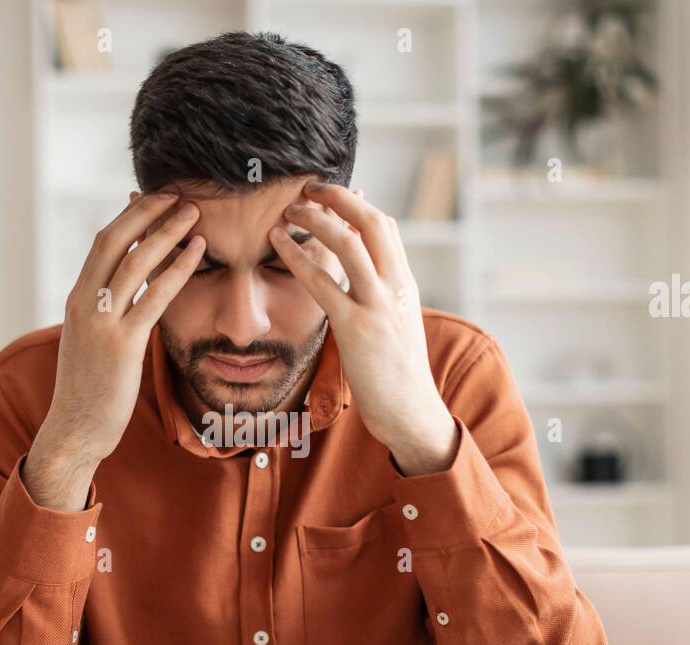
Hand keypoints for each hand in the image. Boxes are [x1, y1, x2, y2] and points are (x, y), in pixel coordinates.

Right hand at [25, 191, 205, 508]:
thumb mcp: (91, 344)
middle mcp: (85, 303)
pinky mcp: (123, 343)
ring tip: (194, 213)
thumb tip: (130, 297)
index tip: (155, 201)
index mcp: (78, 300)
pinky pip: (155, 296)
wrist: (75, 430)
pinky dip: (178, 268)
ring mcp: (102, 322)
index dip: (130, 216)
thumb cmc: (90, 392)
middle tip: (177, 194)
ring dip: (167, 232)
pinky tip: (198, 253)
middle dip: (147, 211)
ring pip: (136, 261)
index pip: (103, 243)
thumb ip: (107, 315)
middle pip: (115, 239)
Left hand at [270, 182, 457, 475]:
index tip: (328, 195)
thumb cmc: (397, 374)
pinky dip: (298, 258)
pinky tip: (278, 245)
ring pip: (348, 243)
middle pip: (371, 222)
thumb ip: (382, 296)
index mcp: (405, 284)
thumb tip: (361, 276)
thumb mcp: (398, 324)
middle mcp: (396, 287)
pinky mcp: (356, 329)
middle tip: (306, 187)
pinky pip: (323, 283)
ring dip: (316, 219)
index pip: (385, 227)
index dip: (355, 204)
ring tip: (289, 210)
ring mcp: (378, 306)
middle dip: (337, 197)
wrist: (411, 412)